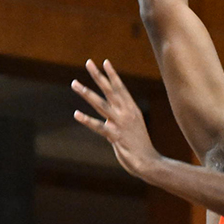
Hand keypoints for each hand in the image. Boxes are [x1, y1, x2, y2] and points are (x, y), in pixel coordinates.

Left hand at [73, 60, 161, 177]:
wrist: (149, 162)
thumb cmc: (140, 146)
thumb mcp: (133, 127)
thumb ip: (120, 120)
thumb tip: (108, 119)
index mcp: (132, 109)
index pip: (120, 88)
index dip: (112, 75)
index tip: (104, 62)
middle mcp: (126, 113)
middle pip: (110, 90)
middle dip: (98, 76)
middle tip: (88, 62)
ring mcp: (120, 124)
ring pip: (100, 104)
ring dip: (86, 93)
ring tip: (74, 83)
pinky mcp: (115, 136)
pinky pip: (98, 126)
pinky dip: (87, 121)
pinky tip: (76, 114)